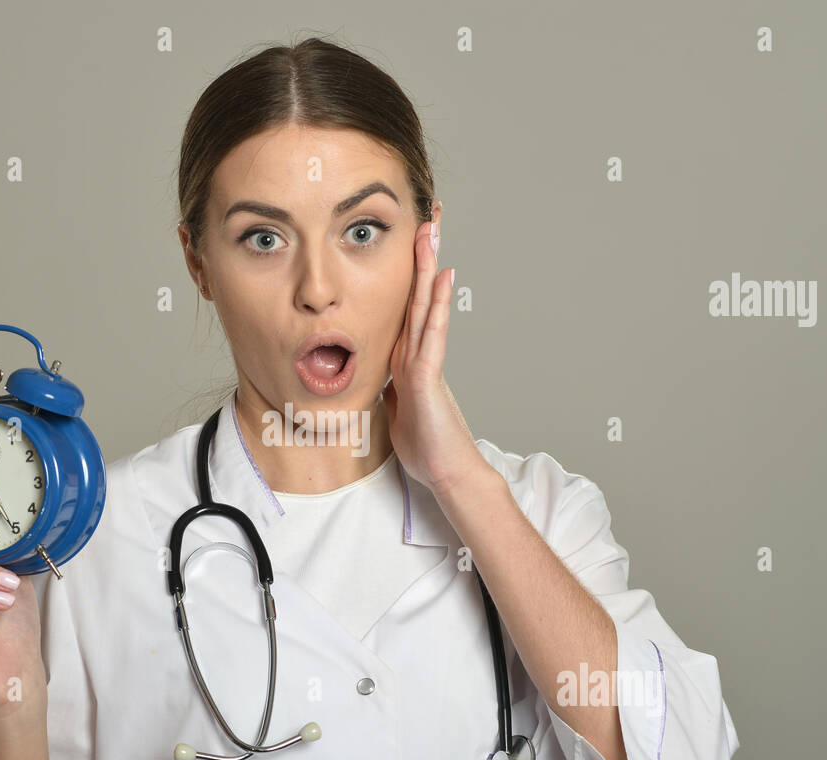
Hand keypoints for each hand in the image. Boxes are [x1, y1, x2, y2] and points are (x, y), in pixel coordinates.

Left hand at [382, 218, 487, 496]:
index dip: (405, 278)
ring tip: (432, 230)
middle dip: (420, 259)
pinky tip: (442, 277)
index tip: (407, 247)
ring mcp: (427, 362)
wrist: (449, 473)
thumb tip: (377, 378)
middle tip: (426, 219)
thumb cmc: (426, 447)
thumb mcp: (395, 411)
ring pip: (426, 305)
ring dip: (428, 267)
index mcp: (407, 361)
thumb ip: (389, 389)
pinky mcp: (429, 377)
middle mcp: (419, 354)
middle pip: (418, 297)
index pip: (404, 310)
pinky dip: (436, 304)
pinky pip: (432, 333)